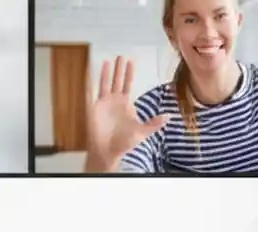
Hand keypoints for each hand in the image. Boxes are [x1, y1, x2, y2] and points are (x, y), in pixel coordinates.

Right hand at [84, 56, 170, 171]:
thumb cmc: (124, 142)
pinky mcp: (94, 107)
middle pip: (117, 80)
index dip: (129, 72)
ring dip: (106, 72)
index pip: (128, 83)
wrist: (108, 151)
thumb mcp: (142, 132)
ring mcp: (104, 103)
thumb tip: (168, 116)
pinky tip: (89, 72)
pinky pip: (91, 92)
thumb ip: (154, 123)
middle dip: (119, 68)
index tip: (131, 61)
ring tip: (108, 61)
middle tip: (121, 55)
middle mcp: (115, 100)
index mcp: (126, 103)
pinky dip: (90, 82)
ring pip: (105, 83)